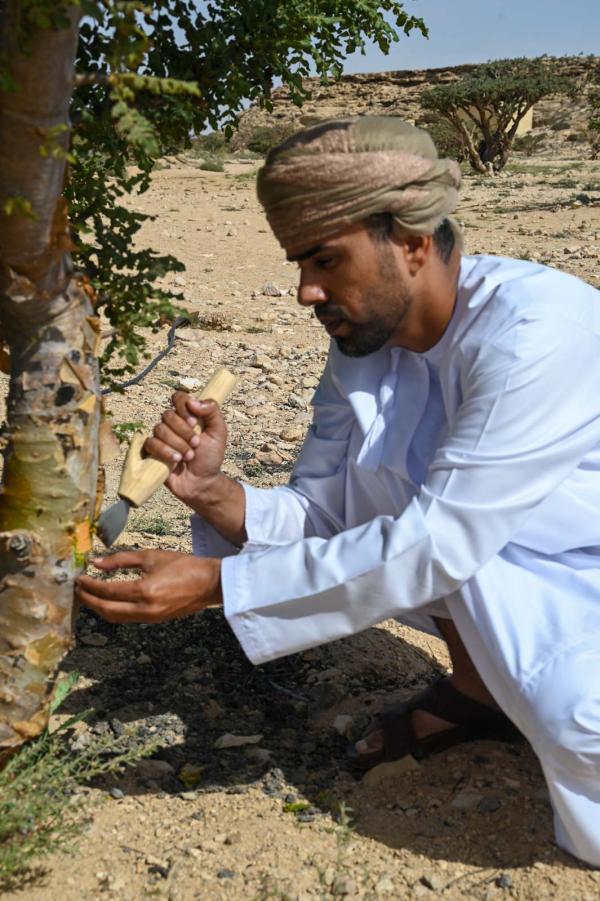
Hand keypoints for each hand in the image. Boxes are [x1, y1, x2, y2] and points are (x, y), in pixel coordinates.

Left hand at [76, 550, 221, 623]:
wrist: (209, 583)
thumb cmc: (183, 565)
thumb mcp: (152, 556)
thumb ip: (122, 559)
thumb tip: (97, 563)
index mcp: (145, 591)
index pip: (108, 591)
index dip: (90, 585)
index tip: (79, 577)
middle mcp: (145, 609)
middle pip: (107, 610)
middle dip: (89, 600)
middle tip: (78, 589)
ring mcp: (150, 618)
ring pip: (115, 618)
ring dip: (99, 608)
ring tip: (89, 595)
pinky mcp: (154, 620)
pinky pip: (127, 618)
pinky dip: (113, 611)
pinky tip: (108, 600)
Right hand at [144, 393, 226, 510]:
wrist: (203, 481)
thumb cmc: (211, 456)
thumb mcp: (219, 432)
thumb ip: (212, 411)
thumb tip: (192, 401)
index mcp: (188, 415)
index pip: (178, 397)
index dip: (183, 408)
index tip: (194, 422)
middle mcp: (172, 423)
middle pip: (168, 415)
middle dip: (184, 432)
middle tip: (196, 444)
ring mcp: (161, 437)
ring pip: (159, 429)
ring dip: (178, 444)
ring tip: (189, 456)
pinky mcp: (152, 451)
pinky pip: (151, 443)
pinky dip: (166, 452)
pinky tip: (177, 460)